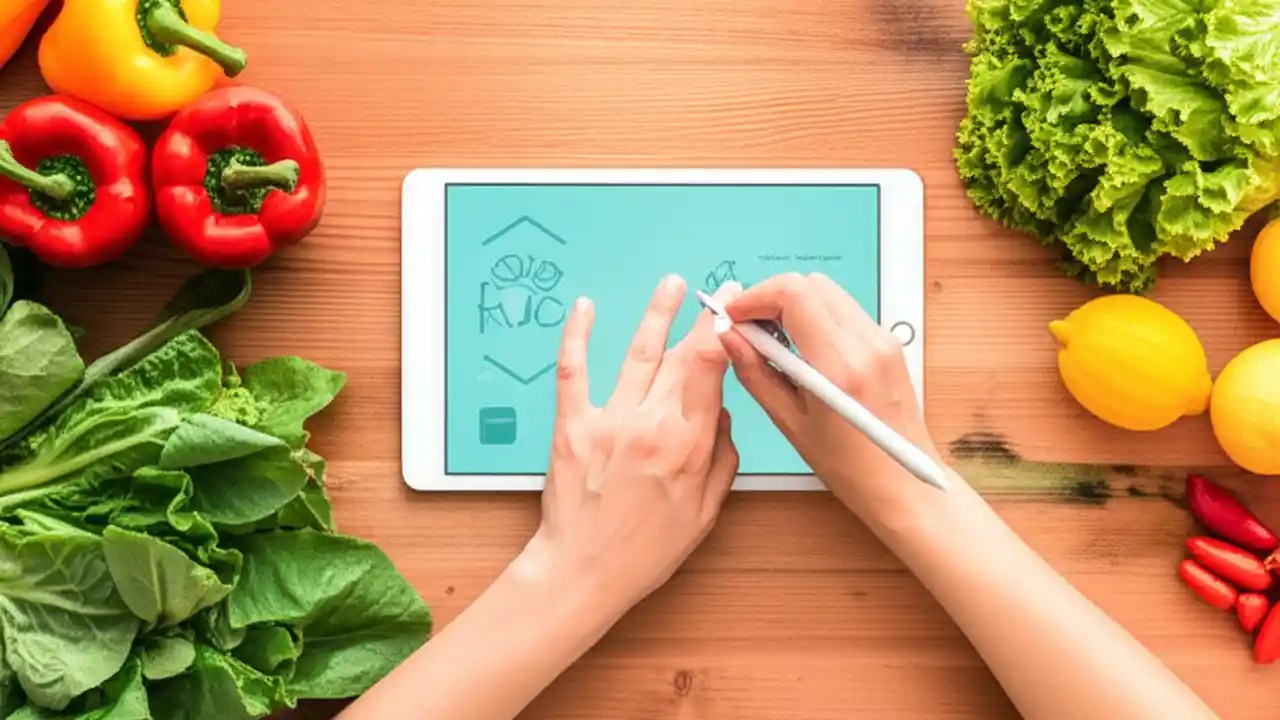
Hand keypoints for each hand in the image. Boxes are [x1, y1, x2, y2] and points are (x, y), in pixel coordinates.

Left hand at [511, 275, 739, 615]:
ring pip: (637, 353)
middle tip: (716, 294)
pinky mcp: (573, 425)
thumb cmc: (643, 551)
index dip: (723, 333)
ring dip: (657, 314)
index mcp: (686, 446)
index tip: (732, 312)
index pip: (710, 371)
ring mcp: (608, 421)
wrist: (583, 571)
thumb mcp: (704, 514)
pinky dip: (578, 336)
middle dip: (702, 320)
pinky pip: (573, 371)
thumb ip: (721, 460)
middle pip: (681, 357)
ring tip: (672, 285)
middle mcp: (649, 425)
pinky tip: (585, 309)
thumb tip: (722, 416)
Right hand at [719, 272, 940, 517]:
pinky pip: (845, 312)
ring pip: (828, 293)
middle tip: (750, 328)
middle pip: (810, 284)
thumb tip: (728, 337)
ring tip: (774, 342)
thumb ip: (756, 373)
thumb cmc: (850, 467)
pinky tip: (803, 350)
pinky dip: (816, 318)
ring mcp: (882, 339)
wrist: (905, 483)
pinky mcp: (888, 343)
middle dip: (772, 298)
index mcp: (839, 365)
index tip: (734, 315)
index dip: (756, 296)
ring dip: (795, 306)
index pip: (794, 294)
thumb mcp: (790, 422)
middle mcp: (866, 343)